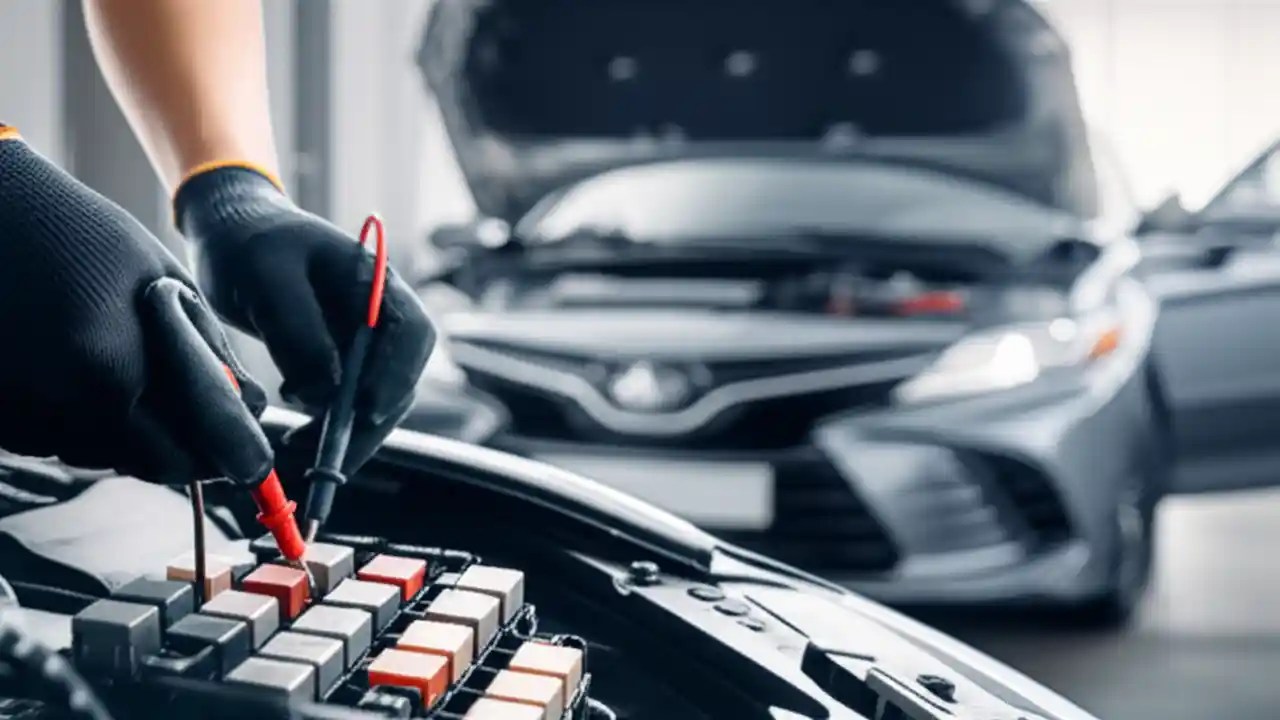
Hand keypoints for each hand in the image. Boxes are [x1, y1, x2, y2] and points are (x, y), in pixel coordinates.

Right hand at [0, 136, 272, 484]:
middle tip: (202, 422)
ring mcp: (25, 416)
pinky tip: (74, 369)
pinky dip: (81, 422)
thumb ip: (208, 353)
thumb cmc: (81, 238)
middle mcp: (65, 403)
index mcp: (116, 366)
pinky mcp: (1, 420)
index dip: (235, 456)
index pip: (196, 447)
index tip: (253, 463)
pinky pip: (62, 442)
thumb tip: (251, 409)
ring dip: (132, 434)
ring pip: (110, 457)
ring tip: (118, 366)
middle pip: (158, 465)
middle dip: (190, 449)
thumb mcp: (165, 282)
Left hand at [175, 166, 434, 474]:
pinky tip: (297, 436)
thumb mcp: (266, 280)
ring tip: (297, 449)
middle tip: (328, 459)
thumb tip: (326, 392)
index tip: (366, 411)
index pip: (412, 333)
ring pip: (377, 398)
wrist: (232, 232)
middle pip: (400, 377)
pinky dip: (329, 426)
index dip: (399, 375)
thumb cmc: (249, 244)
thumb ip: (298, 332)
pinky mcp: (343, 359)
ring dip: (346, 432)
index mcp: (375, 281)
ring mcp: (365, 339)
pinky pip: (350, 401)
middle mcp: (381, 314)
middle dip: (368, 422)